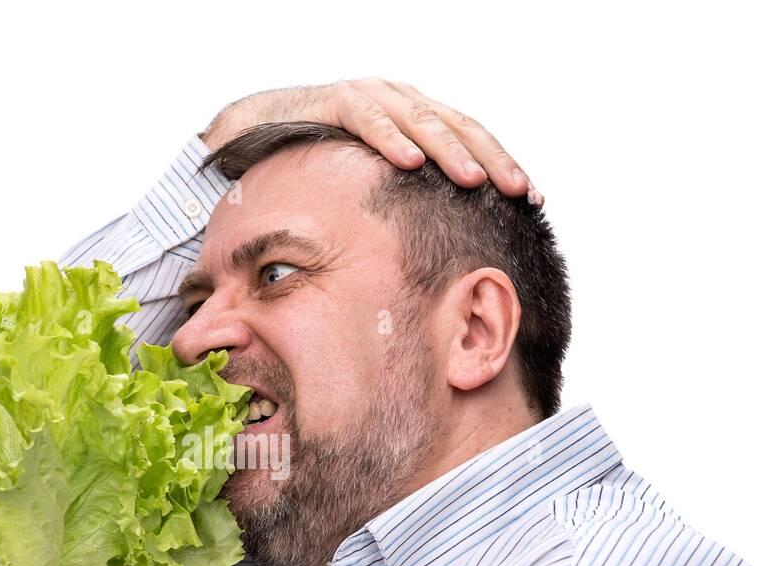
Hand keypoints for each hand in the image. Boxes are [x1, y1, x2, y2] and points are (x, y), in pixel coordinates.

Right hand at [200, 77, 539, 203]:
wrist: (249, 139)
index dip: (504, 166)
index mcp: (417, 122)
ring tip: (473, 181)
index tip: (534, 200)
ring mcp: (370, 97)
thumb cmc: (314, 173)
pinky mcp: (334, 101)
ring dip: (449, 151)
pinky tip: (411, 162)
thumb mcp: (369, 192)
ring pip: (421, 120)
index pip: (472, 140)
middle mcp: (401, 102)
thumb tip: (444, 252)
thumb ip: (404, 206)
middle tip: (519, 191)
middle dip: (491, 160)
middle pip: (459, 127)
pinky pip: (367, 118)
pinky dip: (389, 138)